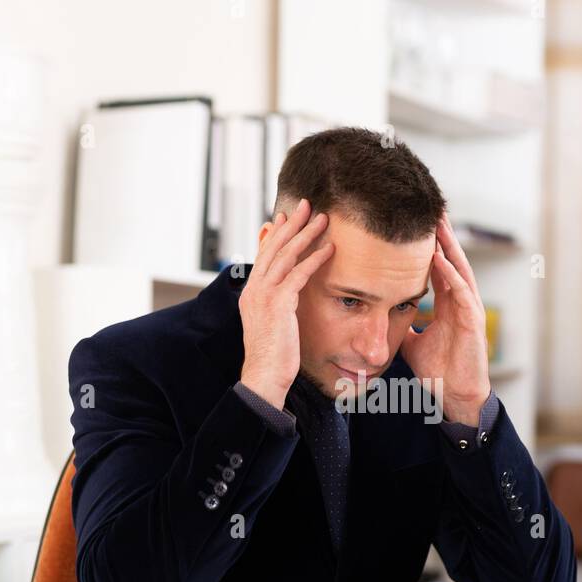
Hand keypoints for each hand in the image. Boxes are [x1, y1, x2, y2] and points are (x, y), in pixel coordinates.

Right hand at [238, 198, 334, 409]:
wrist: (263, 376)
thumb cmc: (272, 356)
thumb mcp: (271, 324)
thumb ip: (277, 305)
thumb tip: (287, 297)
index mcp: (251, 292)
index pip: (264, 254)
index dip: (277, 234)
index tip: (287, 216)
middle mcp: (254, 288)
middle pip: (274, 247)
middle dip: (292, 224)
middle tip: (308, 205)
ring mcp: (264, 295)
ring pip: (286, 256)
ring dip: (306, 235)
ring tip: (324, 220)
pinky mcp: (278, 304)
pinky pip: (299, 275)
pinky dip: (315, 259)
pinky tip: (330, 250)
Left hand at [400, 213, 490, 424]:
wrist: (454, 395)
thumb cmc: (438, 371)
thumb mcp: (412, 343)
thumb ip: (402, 325)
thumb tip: (383, 314)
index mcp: (447, 305)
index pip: (437, 268)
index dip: (428, 247)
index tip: (416, 227)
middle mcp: (460, 302)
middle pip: (450, 261)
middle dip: (442, 236)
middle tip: (431, 210)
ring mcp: (468, 309)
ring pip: (459, 269)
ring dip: (448, 246)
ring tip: (438, 223)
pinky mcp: (472, 320)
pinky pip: (461, 291)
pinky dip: (450, 273)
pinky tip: (440, 257)